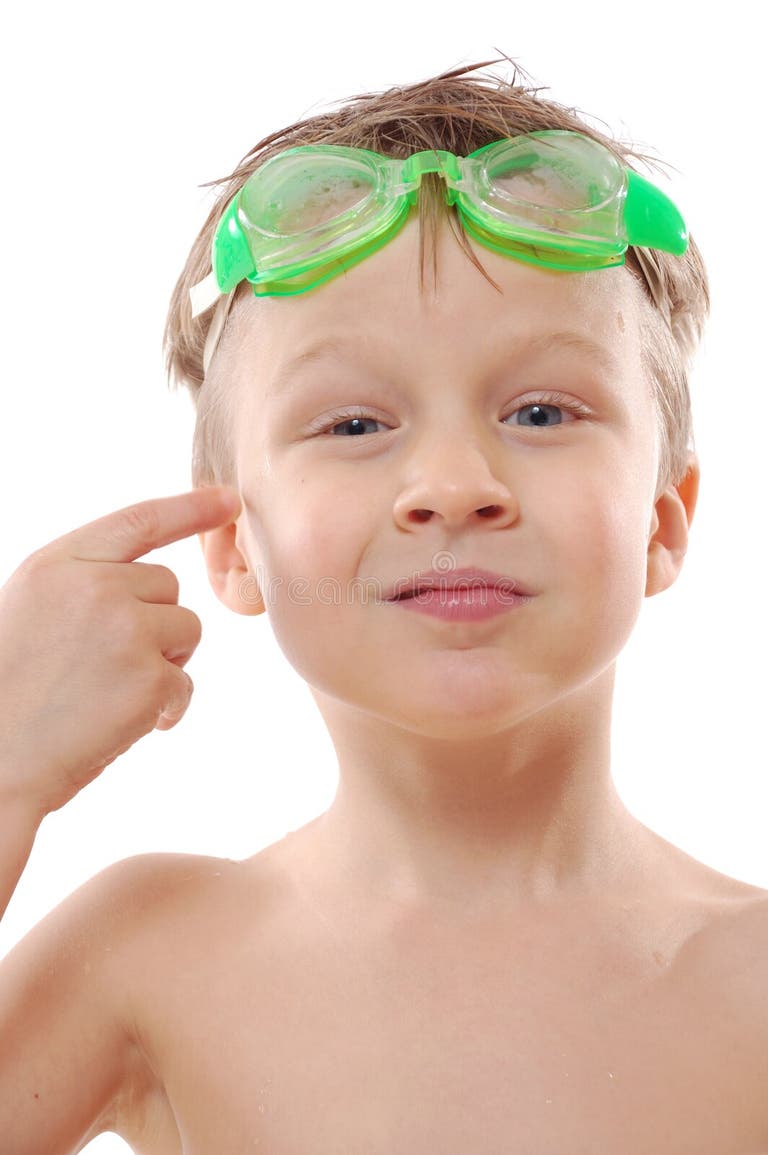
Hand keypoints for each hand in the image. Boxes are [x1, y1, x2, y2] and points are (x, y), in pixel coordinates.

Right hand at [0, 486, 240, 818]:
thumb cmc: (7, 695)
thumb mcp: (30, 611)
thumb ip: (84, 585)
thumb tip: (155, 582)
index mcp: (57, 565)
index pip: (137, 522)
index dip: (188, 508)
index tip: (228, 500)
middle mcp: (95, 587)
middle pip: (168, 585)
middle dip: (155, 621)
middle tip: (110, 665)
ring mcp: (127, 630)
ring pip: (186, 629)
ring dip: (164, 662)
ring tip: (110, 693)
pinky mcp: (151, 678)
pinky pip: (185, 683)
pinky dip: (164, 709)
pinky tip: (119, 725)